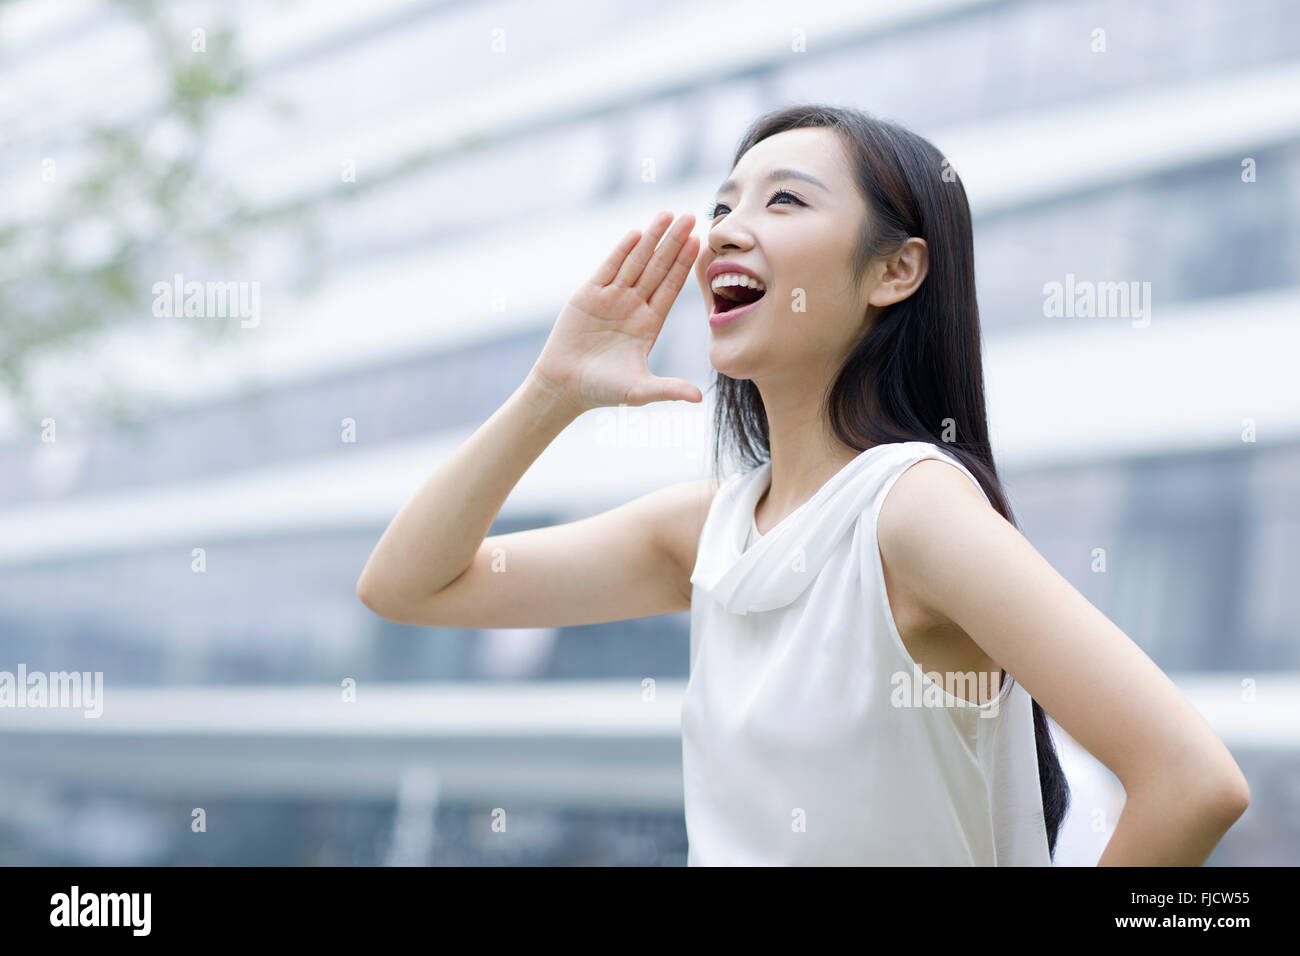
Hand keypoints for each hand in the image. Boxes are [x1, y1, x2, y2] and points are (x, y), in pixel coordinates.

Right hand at [529, 211, 702, 413]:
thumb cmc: (602, 390)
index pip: (671, 287)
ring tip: (667, 214)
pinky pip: (608, 267)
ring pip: (635, 262)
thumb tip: (699, 399)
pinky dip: (621, 250)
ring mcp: (611, 298)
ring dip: (651, 238)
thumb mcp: (640, 390)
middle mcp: (633, 306)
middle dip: (674, 242)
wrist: (563, 387)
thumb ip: (669, 390)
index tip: (700, 243)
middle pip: (658, 267)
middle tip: (692, 215)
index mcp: (649, 324)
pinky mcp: (588, 295)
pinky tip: (637, 233)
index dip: (684, 265)